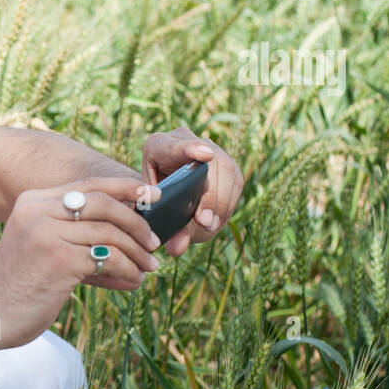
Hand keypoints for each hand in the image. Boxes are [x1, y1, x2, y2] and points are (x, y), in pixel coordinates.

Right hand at [0, 177, 162, 345]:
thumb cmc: (21, 283)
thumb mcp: (40, 243)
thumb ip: (72, 229)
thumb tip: (129, 227)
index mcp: (32, 202)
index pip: (88, 184)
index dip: (125, 188)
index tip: (153, 196)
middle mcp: (37, 212)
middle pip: (103, 204)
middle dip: (137, 222)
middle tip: (154, 242)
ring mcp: (47, 234)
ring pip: (110, 233)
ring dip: (137, 253)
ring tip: (148, 267)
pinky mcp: (59, 260)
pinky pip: (108, 259)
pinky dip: (128, 271)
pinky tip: (133, 281)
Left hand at [141, 125, 242, 257]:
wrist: (162, 191)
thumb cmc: (153, 201)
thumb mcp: (154, 214)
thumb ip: (165, 229)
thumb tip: (177, 248)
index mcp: (158, 146)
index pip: (173, 145)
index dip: (189, 149)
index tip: (205, 155)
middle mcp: (185, 139)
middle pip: (209, 163)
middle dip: (210, 195)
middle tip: (205, 222)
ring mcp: (209, 148)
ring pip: (226, 171)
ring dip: (221, 203)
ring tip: (210, 226)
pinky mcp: (227, 163)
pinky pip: (235, 181)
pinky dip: (227, 204)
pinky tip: (217, 220)